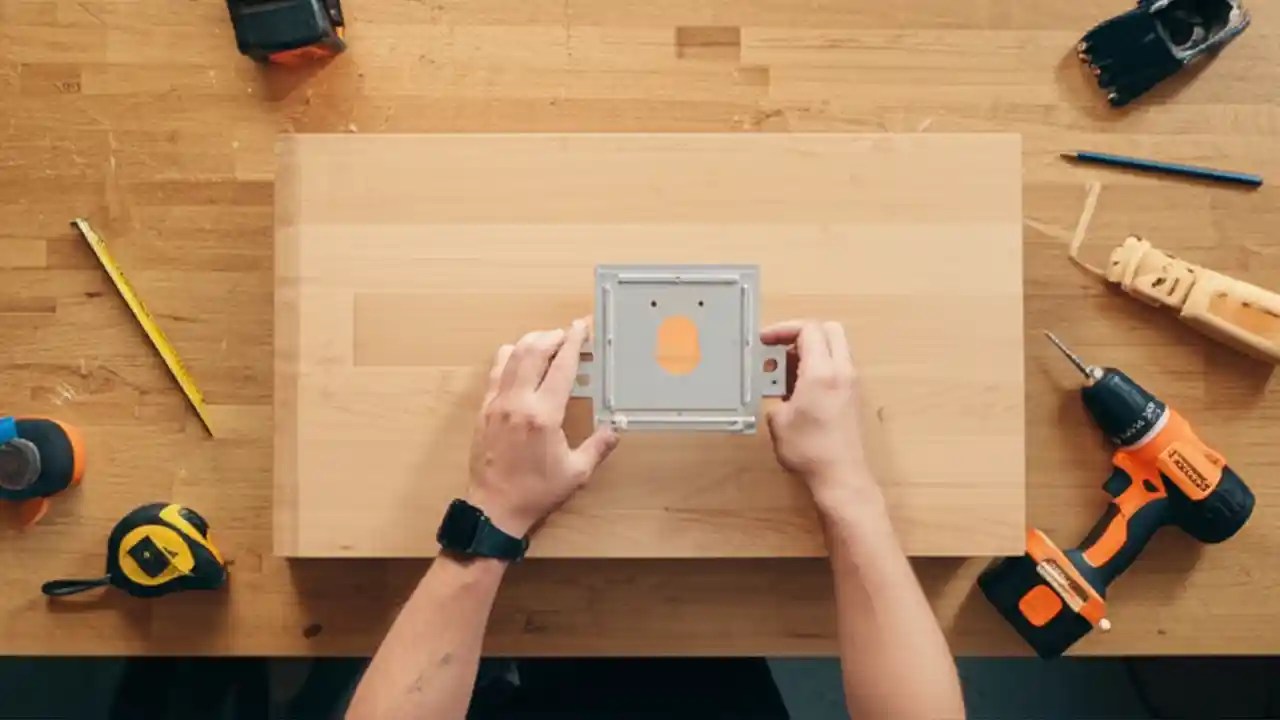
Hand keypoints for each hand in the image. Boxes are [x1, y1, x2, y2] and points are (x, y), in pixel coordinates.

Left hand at [467, 318, 619, 537]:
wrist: (494, 507)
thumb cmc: (536, 492)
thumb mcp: (576, 473)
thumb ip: (598, 447)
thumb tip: (615, 430)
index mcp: (543, 415)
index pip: (561, 366)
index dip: (573, 342)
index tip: (581, 327)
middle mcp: (517, 402)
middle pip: (533, 351)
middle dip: (552, 335)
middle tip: (567, 334)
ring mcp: (496, 403)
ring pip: (511, 355)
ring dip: (530, 342)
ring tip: (546, 342)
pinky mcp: (483, 409)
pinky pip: (495, 371)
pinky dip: (510, 357)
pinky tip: (520, 362)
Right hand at [762, 320, 876, 513]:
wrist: (841, 475)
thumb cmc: (808, 449)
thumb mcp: (778, 419)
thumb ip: (774, 393)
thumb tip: (774, 384)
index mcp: (822, 371)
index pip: (808, 329)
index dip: (783, 329)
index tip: (765, 341)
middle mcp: (842, 370)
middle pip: (828, 329)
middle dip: (801, 333)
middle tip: (779, 349)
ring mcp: (851, 382)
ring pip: (835, 346)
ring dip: (811, 350)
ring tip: (785, 371)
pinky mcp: (854, 395)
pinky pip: (837, 365)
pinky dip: (819, 365)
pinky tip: (799, 387)